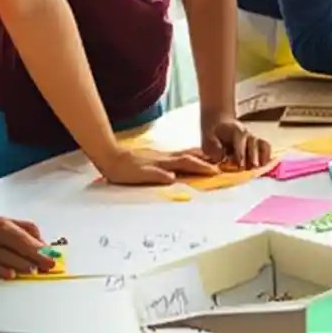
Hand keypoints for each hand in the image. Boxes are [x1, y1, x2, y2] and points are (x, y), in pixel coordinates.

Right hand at [0, 215, 55, 279]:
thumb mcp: (3, 223)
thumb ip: (24, 230)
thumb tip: (42, 242)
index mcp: (5, 225)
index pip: (28, 234)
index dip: (41, 246)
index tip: (53, 255)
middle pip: (20, 245)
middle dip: (37, 256)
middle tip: (49, 265)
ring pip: (6, 256)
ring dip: (22, 264)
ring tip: (34, 270)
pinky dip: (0, 270)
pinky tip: (11, 275)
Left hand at [96, 147, 219, 185]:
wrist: (111, 157)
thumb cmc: (124, 170)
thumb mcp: (138, 175)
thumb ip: (156, 176)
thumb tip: (173, 178)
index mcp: (163, 163)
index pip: (187, 164)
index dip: (202, 167)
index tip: (216, 171)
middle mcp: (165, 158)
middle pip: (190, 156)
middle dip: (206, 160)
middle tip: (221, 163)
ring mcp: (162, 156)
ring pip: (185, 154)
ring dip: (199, 156)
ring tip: (211, 157)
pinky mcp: (157, 156)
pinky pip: (179, 155)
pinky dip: (189, 156)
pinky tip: (188, 158)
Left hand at [201, 115, 270, 169]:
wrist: (220, 125)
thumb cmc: (213, 135)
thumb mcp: (208, 139)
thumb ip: (214, 148)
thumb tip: (222, 158)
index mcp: (235, 130)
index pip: (241, 141)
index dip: (241, 154)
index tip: (241, 165)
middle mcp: (247, 134)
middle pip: (254, 144)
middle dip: (253, 157)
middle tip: (252, 169)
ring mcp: (253, 138)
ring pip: (262, 145)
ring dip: (262, 157)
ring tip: (260, 169)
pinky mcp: (257, 144)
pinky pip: (266, 148)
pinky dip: (267, 156)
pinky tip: (265, 166)